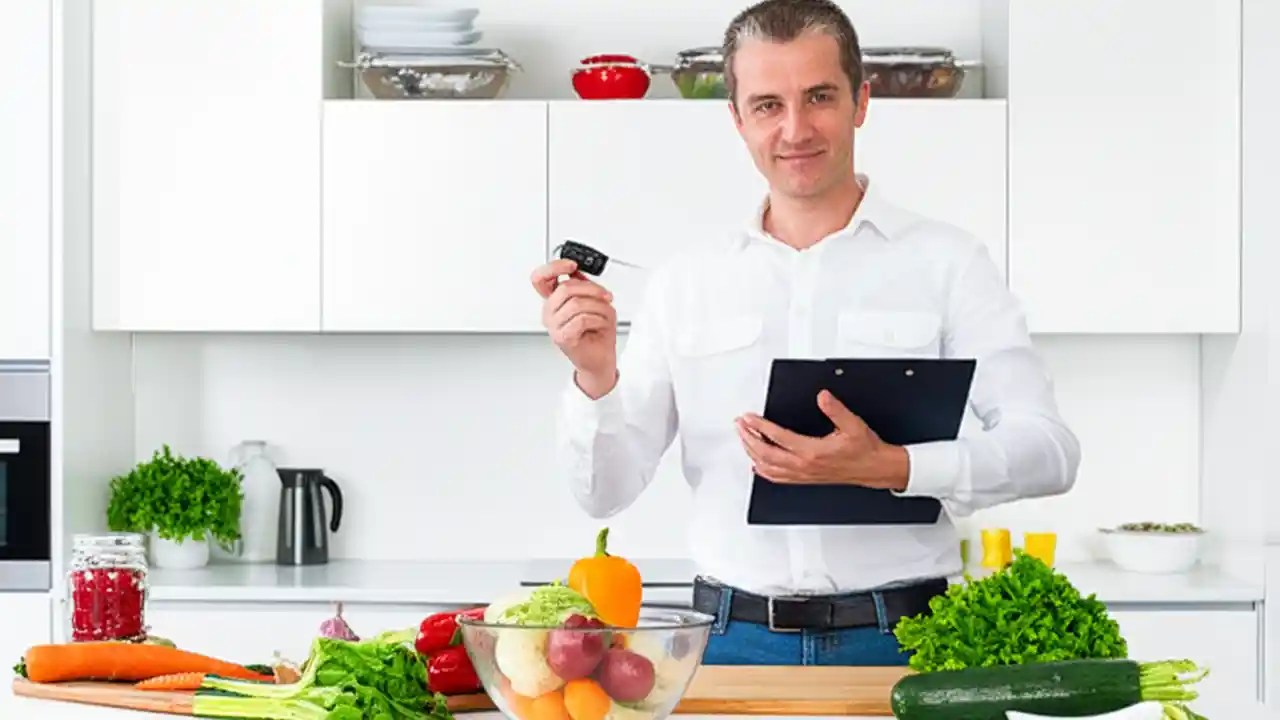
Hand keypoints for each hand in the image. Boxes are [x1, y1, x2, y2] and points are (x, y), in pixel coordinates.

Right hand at [531, 259, 617, 396]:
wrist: (600, 359)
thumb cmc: (597, 332)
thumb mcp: (594, 302)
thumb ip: (584, 286)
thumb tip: (580, 272)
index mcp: (554, 301)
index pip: (540, 278)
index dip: (554, 267)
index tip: (572, 265)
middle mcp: (550, 312)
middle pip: (566, 288)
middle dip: (592, 289)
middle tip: (606, 296)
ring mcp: (554, 325)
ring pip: (577, 303)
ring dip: (599, 307)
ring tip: (605, 314)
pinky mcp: (562, 337)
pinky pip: (581, 319)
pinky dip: (597, 319)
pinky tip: (600, 324)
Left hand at [735, 390, 909, 490]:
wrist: (875, 468)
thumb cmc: (864, 449)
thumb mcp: (853, 424)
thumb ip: (836, 409)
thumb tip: (822, 396)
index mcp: (813, 451)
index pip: (778, 438)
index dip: (760, 426)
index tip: (749, 418)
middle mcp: (804, 465)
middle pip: (766, 454)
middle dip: (749, 439)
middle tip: (740, 426)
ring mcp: (803, 474)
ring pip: (769, 468)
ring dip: (752, 453)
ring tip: (744, 439)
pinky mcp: (805, 479)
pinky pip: (778, 478)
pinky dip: (763, 471)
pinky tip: (757, 464)